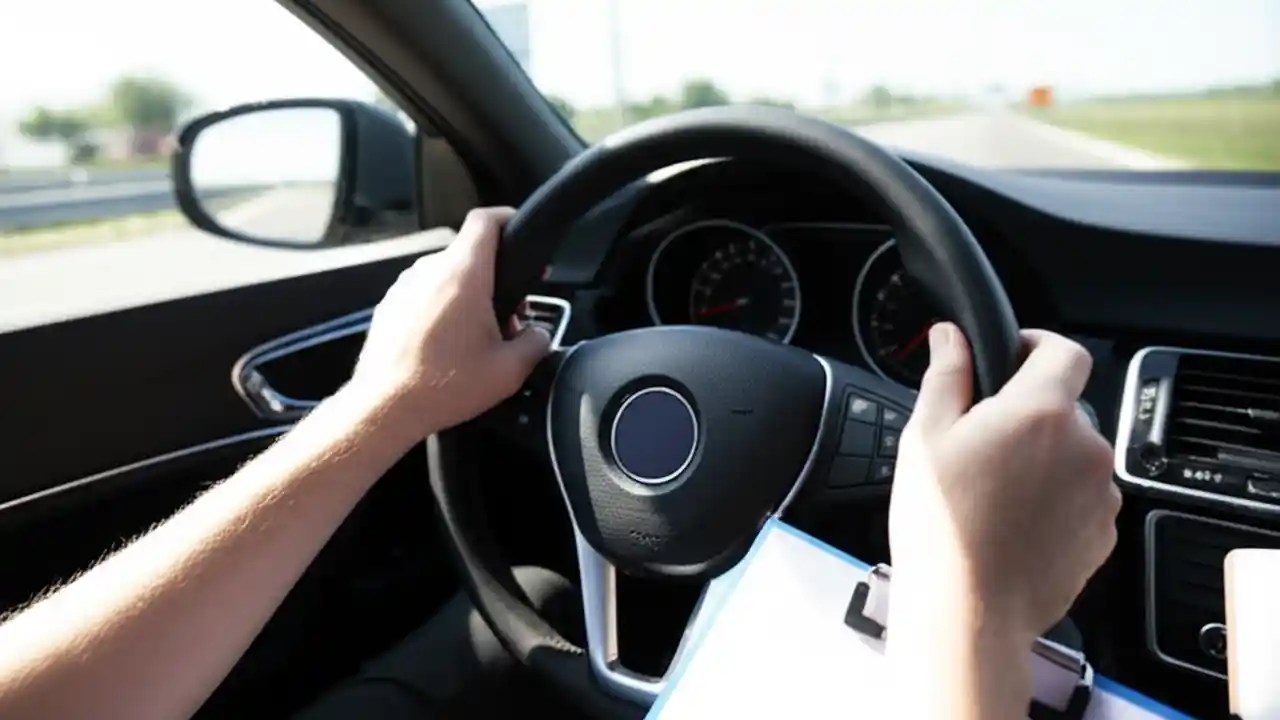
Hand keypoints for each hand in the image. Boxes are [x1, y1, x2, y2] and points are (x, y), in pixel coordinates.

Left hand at [348, 207, 549, 436]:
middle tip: (510, 313)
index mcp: (463, 276)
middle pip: (470, 254)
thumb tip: (539, 334)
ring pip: (446, 276)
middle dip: (495, 276)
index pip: (486, 221)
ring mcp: (404, 287)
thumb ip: (536, 343)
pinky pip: (423, 295)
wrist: (384, 408)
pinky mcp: (389, 306)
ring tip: (477, 335)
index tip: (520, 232)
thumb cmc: (444, 387)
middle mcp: (429, 271)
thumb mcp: (509, 371)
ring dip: (467, 295)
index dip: (508, 218)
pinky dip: (441, 309)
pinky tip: (447, 345)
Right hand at [888, 323, 1119, 640]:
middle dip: (1029, 415)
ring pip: (1073, 456)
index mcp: (1040, 412)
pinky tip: (1015, 522)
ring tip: (996, 492)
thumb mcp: (925, 437)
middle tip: (982, 444)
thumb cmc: (941, 524)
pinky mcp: (1103, 533)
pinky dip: (1055, 501)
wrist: (969, 610)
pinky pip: (1081, 499)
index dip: (1038, 344)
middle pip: (1064, 408)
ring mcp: (1100, 493)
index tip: (1014, 356)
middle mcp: (1085, 446)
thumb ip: (946, 376)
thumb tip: (952, 336)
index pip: (1065, 351)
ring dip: (1044, 461)